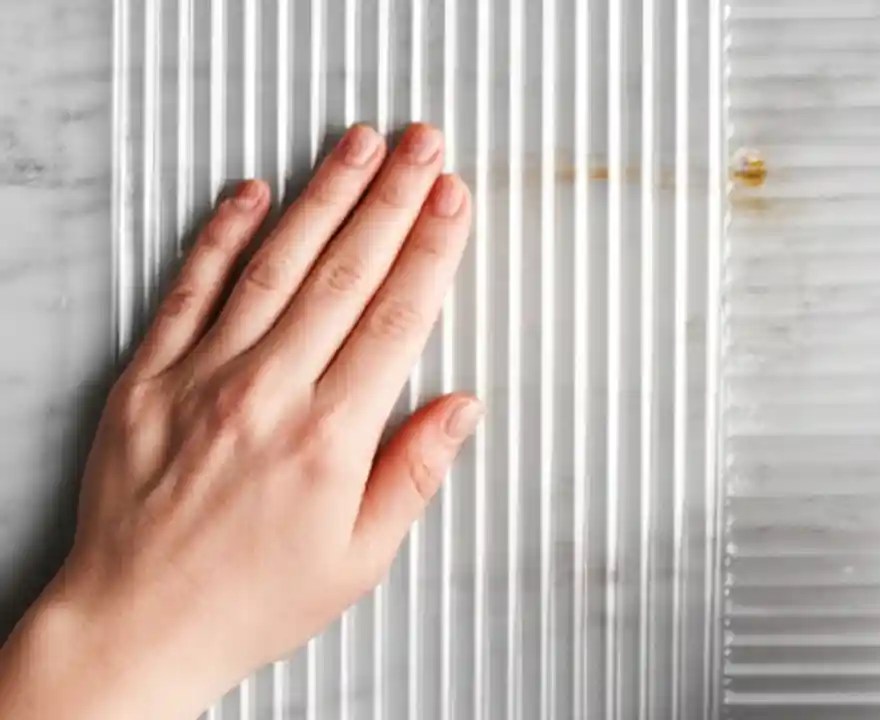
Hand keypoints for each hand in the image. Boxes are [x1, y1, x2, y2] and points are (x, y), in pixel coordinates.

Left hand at [0, 124, 475, 719]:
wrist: (136, 628)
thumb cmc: (250, 601)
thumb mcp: (360, 557)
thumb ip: (415, 472)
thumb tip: (461, 407)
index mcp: (330, 439)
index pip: (397, 317)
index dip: (432, 249)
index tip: (453, 200)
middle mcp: (267, 393)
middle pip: (346, 272)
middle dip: (393, 198)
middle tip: (424, 144)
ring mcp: (202, 377)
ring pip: (276, 263)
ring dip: (324, 195)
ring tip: (360, 146)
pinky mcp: (148, 376)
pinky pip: (190, 287)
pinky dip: (222, 234)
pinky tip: (251, 192)